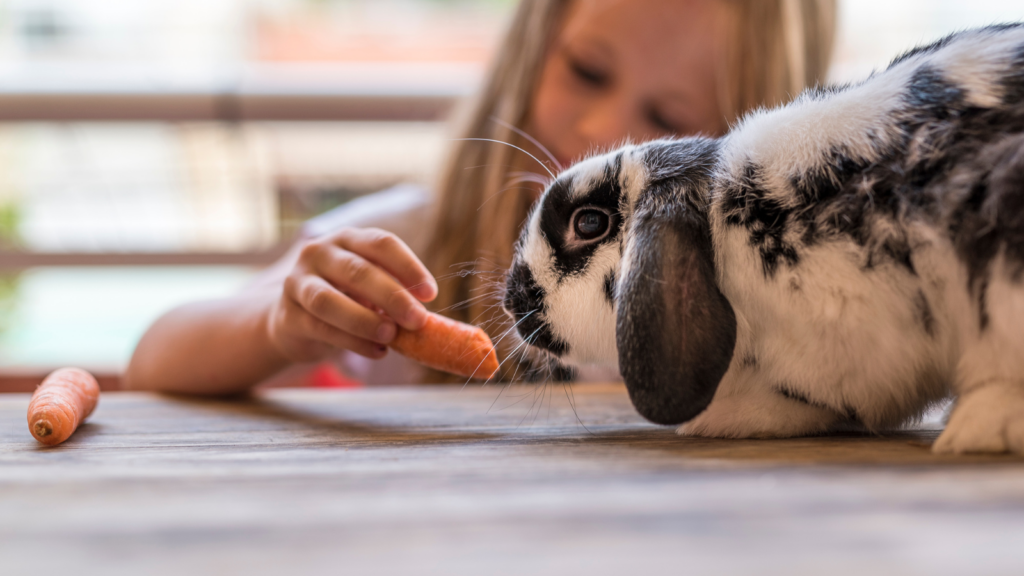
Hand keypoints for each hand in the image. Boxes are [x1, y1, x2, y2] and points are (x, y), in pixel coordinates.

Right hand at [266, 228, 437, 362]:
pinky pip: (321, 328)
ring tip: (391, 336)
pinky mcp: (287, 314)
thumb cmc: (345, 297)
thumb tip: (425, 315)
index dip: (408, 267)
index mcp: (348, 239)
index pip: (381, 243)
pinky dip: (352, 342)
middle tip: (417, 320)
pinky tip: (377, 352)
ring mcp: (298, 282)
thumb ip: (392, 292)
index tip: (430, 293)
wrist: (294, 318)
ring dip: (364, 320)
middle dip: (392, 296)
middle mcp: (319, 253)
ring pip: (329, 300)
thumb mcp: (368, 286)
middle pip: (357, 271)